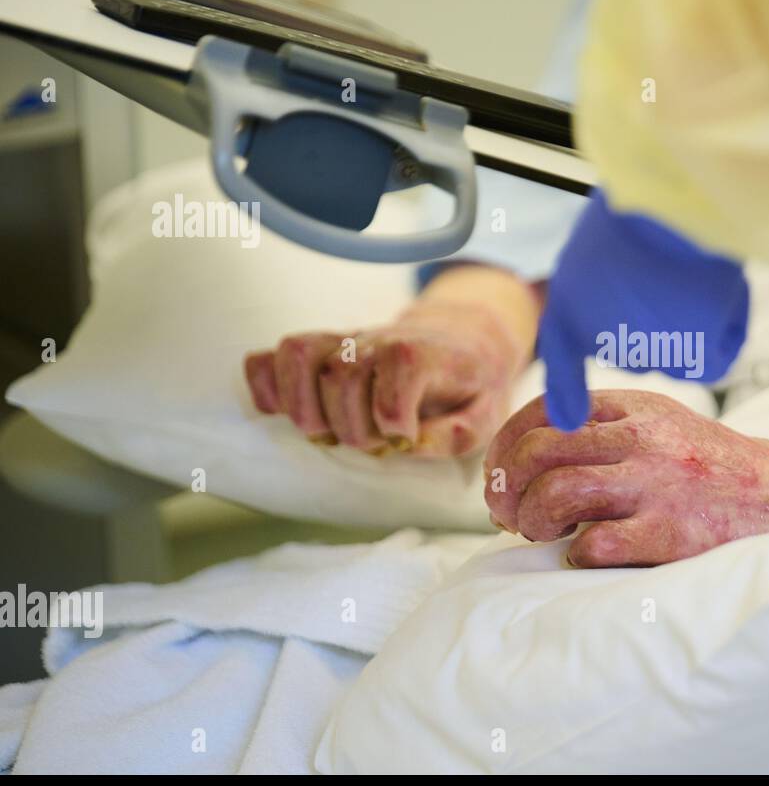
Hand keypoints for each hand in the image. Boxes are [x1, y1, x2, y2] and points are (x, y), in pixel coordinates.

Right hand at [244, 266, 539, 457]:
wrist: (462, 339)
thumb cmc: (471, 385)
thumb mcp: (485, 416)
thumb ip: (455, 434)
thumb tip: (409, 446)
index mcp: (425, 353)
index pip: (399, 371)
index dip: (394, 417)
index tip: (404, 439)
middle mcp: (379, 340)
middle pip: (342, 375)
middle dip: (351, 427)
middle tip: (374, 446)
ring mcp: (345, 341)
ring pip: (298, 353)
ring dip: (301, 406)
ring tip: (324, 434)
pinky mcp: (321, 350)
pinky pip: (273, 355)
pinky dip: (266, 386)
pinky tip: (286, 414)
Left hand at [484, 389, 768, 566]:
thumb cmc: (707, 464)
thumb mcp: (658, 420)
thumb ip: (601, 422)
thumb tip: (526, 446)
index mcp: (631, 408)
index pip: (541, 412)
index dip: (505, 446)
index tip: (498, 476)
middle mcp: (638, 440)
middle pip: (537, 452)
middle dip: (505, 487)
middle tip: (506, 513)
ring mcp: (653, 486)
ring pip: (556, 494)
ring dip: (533, 519)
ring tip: (542, 533)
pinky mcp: (667, 534)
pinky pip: (594, 545)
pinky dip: (575, 555)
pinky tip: (585, 555)